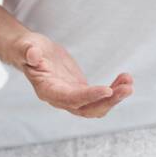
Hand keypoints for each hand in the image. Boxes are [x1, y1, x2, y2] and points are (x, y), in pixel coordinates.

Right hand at [13, 32, 133, 117]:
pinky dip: (114, 90)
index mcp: (47, 90)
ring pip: (97, 106)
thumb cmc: (26, 49)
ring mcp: (72, 97)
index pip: (71, 98)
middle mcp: (61, 99)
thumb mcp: (26, 47)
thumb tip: (33, 55)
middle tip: (127, 88)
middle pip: (88, 109)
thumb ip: (29, 52)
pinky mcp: (81, 91)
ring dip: (115, 97)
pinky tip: (125, 79)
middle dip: (109, 101)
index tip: (108, 90)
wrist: (31, 52)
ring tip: (129, 82)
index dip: (89, 96)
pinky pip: (100, 97)